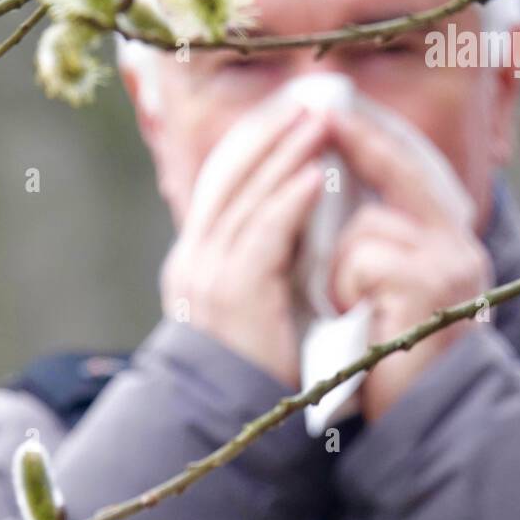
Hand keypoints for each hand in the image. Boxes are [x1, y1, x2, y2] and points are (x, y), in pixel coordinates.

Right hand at [161, 103, 332, 388]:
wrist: (229, 424)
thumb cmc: (256, 371)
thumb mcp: (256, 305)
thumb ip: (269, 263)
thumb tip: (308, 219)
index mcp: (197, 257)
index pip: (225, 178)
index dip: (260, 138)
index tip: (296, 107)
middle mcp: (194, 257)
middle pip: (232, 172)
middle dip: (274, 129)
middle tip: (315, 94)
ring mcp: (208, 272)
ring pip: (248, 194)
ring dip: (288, 151)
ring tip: (324, 118)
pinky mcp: (233, 292)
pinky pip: (263, 232)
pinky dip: (291, 199)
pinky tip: (318, 173)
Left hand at [329, 110, 492, 421]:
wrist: (426, 417)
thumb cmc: (391, 358)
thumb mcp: (384, 290)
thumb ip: (370, 243)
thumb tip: (323, 196)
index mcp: (445, 238)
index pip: (406, 165)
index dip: (369, 133)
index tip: (331, 105)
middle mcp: (454, 241)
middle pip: (396, 169)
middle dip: (355, 142)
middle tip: (320, 112)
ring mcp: (445, 261)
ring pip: (364, 226)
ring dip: (337, 267)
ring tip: (346, 307)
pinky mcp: (426, 285)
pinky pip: (361, 259)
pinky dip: (345, 288)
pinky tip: (355, 320)